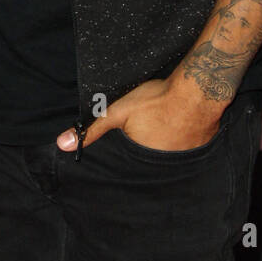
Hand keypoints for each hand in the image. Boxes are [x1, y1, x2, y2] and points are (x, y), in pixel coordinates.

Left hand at [56, 77, 223, 152]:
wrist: (197, 90)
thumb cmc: (157, 100)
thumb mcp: (118, 111)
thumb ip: (92, 129)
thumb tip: (62, 145)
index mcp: (142, 162)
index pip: (127, 169)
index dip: (124, 161)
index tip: (124, 152)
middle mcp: (164, 167)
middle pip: (148, 164)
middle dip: (143, 157)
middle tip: (145, 138)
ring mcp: (183, 159)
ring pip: (167, 159)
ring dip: (163, 150)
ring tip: (160, 135)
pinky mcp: (199, 149)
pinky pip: (184, 151)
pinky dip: (179, 144)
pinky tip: (177, 131)